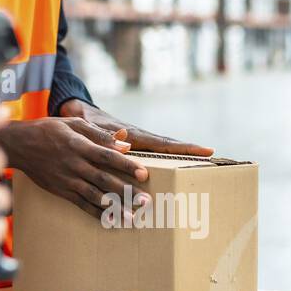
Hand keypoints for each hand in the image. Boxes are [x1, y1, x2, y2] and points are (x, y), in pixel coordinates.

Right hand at [0, 116, 148, 220]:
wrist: (19, 145)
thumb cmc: (48, 130)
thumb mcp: (73, 123)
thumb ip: (99, 133)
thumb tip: (124, 143)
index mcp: (78, 145)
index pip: (107, 156)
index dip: (126, 165)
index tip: (144, 173)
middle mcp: (74, 164)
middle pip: (104, 179)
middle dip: (126, 191)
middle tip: (146, 201)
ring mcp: (67, 180)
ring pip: (95, 195)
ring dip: (115, 207)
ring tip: (132, 217)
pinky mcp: (61, 190)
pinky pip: (81, 204)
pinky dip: (96, 213)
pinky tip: (110, 220)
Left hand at [59, 100, 213, 156]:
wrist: (77, 113)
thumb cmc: (83, 121)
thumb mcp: (91, 128)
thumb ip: (105, 135)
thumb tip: (125, 142)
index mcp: (133, 136)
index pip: (164, 143)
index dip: (185, 148)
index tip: (207, 150)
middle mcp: (139, 140)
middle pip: (169, 148)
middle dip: (190, 153)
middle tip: (214, 158)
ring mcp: (136, 145)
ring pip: (162, 153)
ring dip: (179, 160)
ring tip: (200, 171)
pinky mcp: (129, 149)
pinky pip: (149, 157)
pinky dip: (162, 164)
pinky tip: (170, 176)